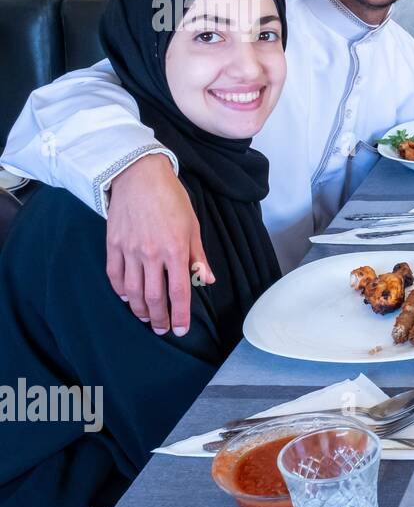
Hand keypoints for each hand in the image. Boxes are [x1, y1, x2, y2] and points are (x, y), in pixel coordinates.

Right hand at [105, 154, 212, 335]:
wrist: (139, 176)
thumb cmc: (171, 199)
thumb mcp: (192, 226)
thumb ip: (198, 256)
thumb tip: (207, 280)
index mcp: (175, 250)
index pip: (179, 291)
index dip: (181, 314)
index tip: (182, 330)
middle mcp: (151, 254)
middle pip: (154, 297)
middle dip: (160, 318)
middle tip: (163, 330)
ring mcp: (129, 250)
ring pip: (133, 292)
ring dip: (140, 310)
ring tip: (147, 318)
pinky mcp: (113, 245)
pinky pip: (115, 276)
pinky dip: (121, 291)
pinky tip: (127, 298)